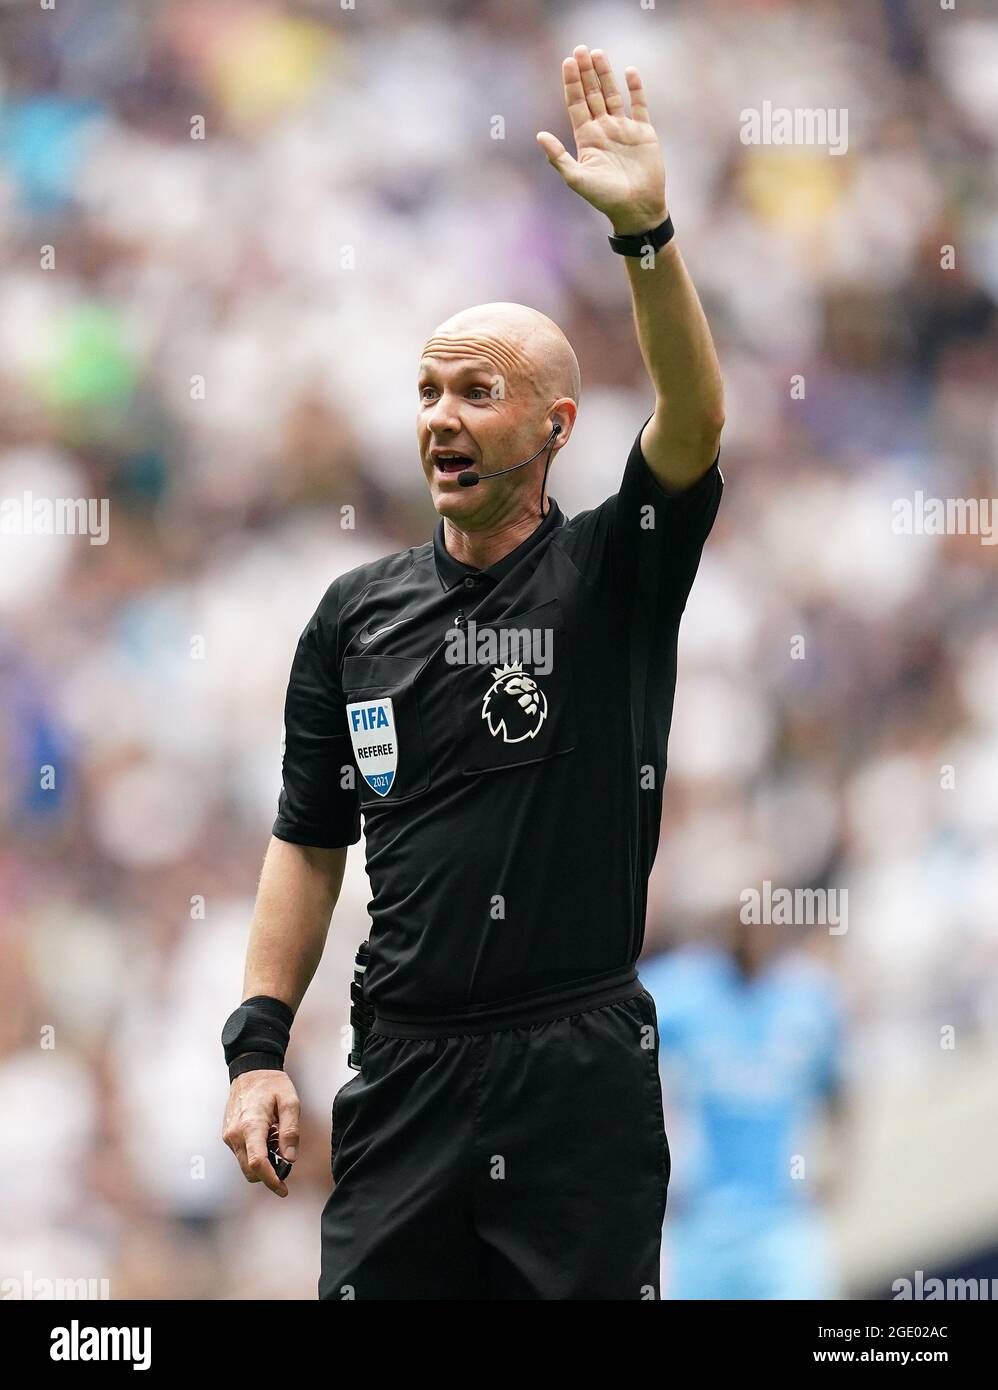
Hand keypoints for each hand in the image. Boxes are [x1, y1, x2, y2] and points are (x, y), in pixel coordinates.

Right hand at [222, 1069, 300, 1197]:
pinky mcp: (227, 1135)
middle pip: (250, 1170)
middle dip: (268, 1175)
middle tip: (286, 1160)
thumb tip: (290, 1159)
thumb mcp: (290, 1101)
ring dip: (263, 1163)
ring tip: (277, 1139)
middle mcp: (235, 1134)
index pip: (258, 1163)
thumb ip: (291, 1131)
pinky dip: (256, 1154)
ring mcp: (228, 1136)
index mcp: (251, 1125)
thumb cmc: (273, 1084)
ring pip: (245, 1165)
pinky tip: (268, 1136)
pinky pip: (242, 1154)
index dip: (271, 1180)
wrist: (250, 1070)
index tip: (284, 1190)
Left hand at [537, 45, 666, 235]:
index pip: (576, 104)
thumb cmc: (605, 198)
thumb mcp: (577, 179)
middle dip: (585, 72)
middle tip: (580, 48)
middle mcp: (603, 130)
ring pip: (613, 95)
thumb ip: (558, 157)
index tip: (567, 61)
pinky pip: (639, 105)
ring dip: (605, 74)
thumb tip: (539, 136)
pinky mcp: (643, 132)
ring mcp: (624, 129)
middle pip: (592, 94)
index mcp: (586, 138)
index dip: (571, 83)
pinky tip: (629, 71)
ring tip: (598, 53)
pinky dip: (635, 88)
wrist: (637, 208)